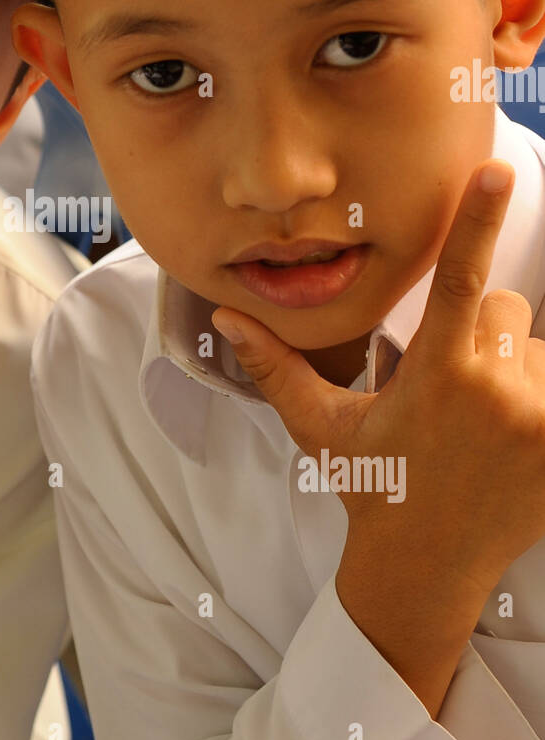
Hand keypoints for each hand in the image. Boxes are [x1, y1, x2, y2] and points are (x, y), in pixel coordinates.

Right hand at [212, 159, 544, 601]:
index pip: (457, 282)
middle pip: (505, 308)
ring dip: (516, 370)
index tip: (496, 171)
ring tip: (485, 425)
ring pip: (536, 347)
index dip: (475, 221)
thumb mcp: (321, 427)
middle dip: (482, 333)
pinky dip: (538, 396)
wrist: (429, 567)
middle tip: (454, 391)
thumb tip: (224, 319)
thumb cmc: (373, 488)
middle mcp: (493, 391)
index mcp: (435, 376)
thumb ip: (277, 368)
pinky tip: (512, 439)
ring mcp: (539, 419)